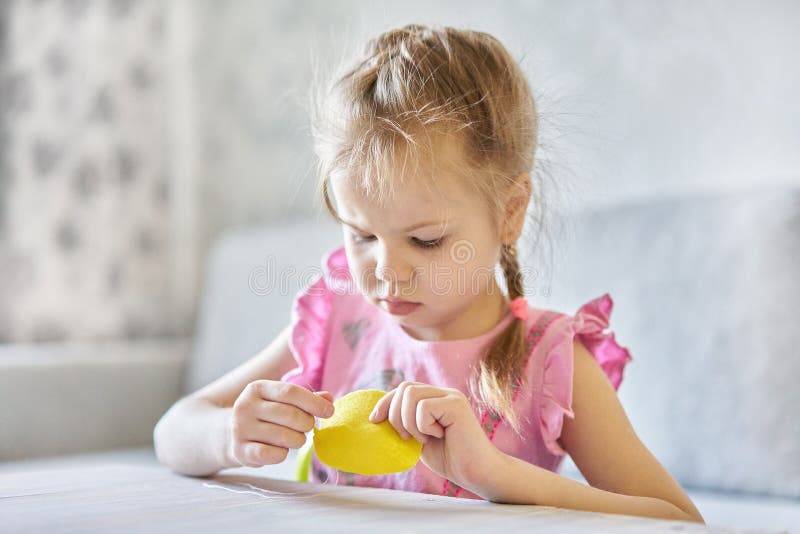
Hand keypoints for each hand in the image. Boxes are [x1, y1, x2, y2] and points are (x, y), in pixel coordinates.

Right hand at [226, 380, 334, 467]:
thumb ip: (305, 399)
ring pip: (282, 436)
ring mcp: (240, 428)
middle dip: (306, 423)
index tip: (329, 411)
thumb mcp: (280, 400)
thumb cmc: (264, 415)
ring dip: (298, 440)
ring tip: (296, 439)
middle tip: (308, 427)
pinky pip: (270, 454)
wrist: (229, 434)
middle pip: (289, 414)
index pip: (290, 392)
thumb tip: (328, 399)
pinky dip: (283, 454)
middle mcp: (245, 406)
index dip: (313, 402)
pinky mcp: (239, 450)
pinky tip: (282, 450)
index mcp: (257, 388)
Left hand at [368, 381, 499, 489]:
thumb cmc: (450, 459)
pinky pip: (424, 407)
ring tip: (424, 439)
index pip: (403, 389)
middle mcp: (443, 393)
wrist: (477, 472)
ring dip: (409, 421)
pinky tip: (439, 435)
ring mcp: (451, 396)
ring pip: (411, 394)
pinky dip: (423, 426)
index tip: (374, 420)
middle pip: (404, 388)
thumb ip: (405, 424)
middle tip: (407, 438)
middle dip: (395, 415)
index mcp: (434, 399)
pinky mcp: (456, 404)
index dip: (385, 402)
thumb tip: (377, 416)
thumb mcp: (419, 439)